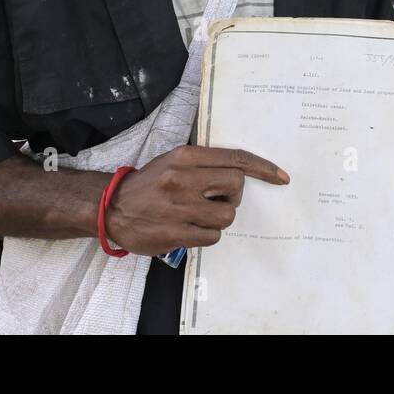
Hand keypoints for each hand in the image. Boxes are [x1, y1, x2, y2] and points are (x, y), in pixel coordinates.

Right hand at [103, 145, 288, 255]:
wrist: (112, 208)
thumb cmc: (149, 184)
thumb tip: (240, 173)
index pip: (235, 159)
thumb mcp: (174, 161)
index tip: (281, 176)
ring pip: (227, 216)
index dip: (263, 168)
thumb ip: (204, 163)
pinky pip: (212, 236)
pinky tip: (192, 229)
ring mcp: (180, 207)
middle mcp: (184, 179)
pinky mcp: (176, 233)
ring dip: (220, 218)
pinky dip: (208, 234)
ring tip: (201, 215)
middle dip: (234, 196)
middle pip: (237, 186)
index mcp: (185, 157)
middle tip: (218, 200)